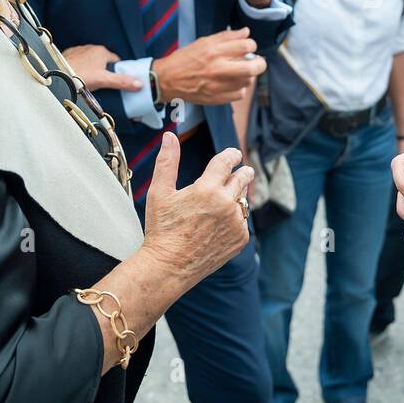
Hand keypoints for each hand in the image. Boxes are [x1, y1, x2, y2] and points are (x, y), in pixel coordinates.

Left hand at [61, 44, 143, 91]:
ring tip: (88, 82)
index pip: (116, 61)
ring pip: (90, 61)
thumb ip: (122, 82)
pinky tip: (77, 77)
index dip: (117, 71)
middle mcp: (91, 48)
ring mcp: (78, 50)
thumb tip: (139, 84)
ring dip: (91, 69)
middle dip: (103, 71)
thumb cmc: (79, 76)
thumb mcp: (104, 81)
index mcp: (102, 51)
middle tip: (101, 84)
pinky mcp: (68, 55)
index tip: (115, 81)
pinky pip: (79, 61)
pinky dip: (80, 68)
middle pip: (103, 61)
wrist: (57, 76)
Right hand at [140, 132, 253, 284]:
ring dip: (238, 196)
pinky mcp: (241, 239)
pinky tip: (221, 223)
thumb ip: (167, 162)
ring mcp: (236, 222)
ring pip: (243, 200)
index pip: (227, 162)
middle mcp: (226, 204)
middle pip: (243, 178)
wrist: (169, 267)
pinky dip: (235, 219)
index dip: (231, 155)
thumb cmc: (161, 229)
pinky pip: (243, 221)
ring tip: (227, 198)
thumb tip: (169, 136)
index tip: (234, 153)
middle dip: (243, 172)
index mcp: (207, 189)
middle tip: (244, 170)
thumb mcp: (159, 193)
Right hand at [153, 27, 265, 105]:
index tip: (248, 47)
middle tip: (257, 61)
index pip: (247, 45)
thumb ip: (226, 37)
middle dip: (260, 63)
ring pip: (248, 81)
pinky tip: (230, 83)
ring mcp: (219, 85)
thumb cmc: (185, 59)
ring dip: (247, 75)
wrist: (168, 80)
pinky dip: (239, 88)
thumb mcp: (204, 42)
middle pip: (254, 67)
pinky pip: (240, 93)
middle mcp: (218, 68)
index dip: (251, 45)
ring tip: (238, 72)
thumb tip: (246, 32)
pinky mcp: (218, 98)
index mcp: (214, 51)